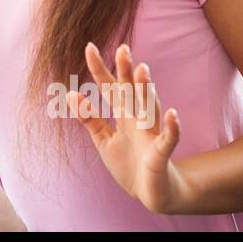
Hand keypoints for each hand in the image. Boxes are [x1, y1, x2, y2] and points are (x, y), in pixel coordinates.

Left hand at [66, 42, 191, 214]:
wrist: (151, 194)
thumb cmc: (128, 164)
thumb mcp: (104, 140)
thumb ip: (89, 118)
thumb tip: (70, 94)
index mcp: (122, 115)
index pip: (110, 87)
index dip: (100, 69)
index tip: (89, 47)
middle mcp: (138, 119)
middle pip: (131, 92)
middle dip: (127, 72)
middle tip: (123, 49)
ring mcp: (150, 134)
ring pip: (149, 109)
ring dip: (146, 91)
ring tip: (144, 71)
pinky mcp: (161, 153)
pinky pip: (168, 139)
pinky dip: (171, 127)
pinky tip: (171, 114)